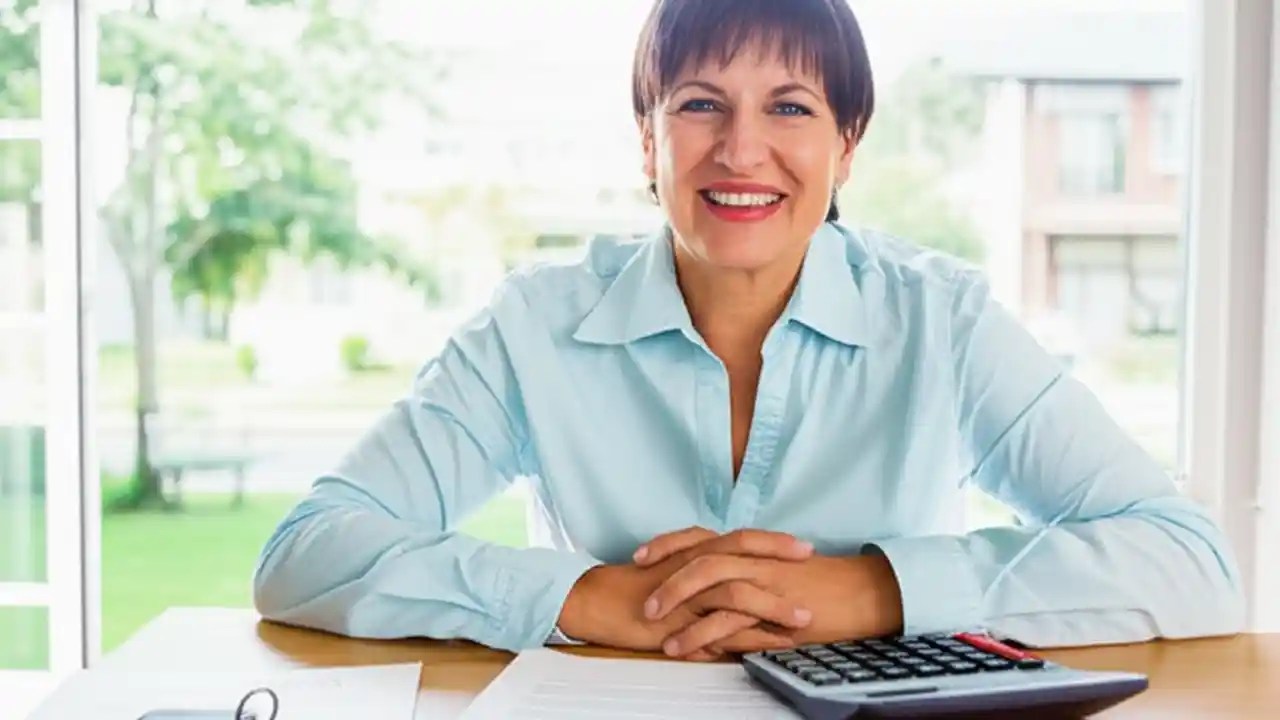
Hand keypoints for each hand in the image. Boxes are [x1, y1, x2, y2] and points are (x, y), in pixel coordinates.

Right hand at [558, 527, 815, 658]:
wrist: (596, 600)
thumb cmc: (634, 586)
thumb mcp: (674, 572)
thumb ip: (704, 575)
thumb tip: (731, 587)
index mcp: (695, 551)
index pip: (741, 539)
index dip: (773, 541)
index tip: (804, 547)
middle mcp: (693, 565)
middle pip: (744, 554)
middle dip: (781, 560)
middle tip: (813, 566)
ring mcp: (687, 593)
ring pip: (737, 592)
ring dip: (774, 606)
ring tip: (802, 619)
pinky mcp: (680, 621)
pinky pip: (718, 629)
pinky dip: (748, 637)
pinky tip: (769, 645)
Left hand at [640, 534, 904, 658]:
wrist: (863, 592)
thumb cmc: (824, 584)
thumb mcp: (778, 572)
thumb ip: (748, 573)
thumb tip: (720, 585)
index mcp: (752, 549)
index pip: (702, 537)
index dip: (669, 544)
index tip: (642, 555)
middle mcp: (754, 559)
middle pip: (700, 557)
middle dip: (666, 577)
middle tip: (644, 598)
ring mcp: (763, 581)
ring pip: (710, 585)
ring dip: (678, 607)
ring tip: (656, 630)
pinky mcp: (774, 607)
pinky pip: (730, 619)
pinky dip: (702, 634)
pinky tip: (685, 648)